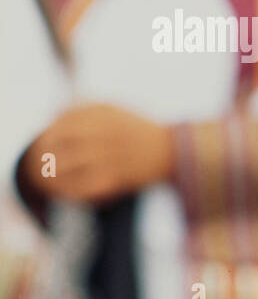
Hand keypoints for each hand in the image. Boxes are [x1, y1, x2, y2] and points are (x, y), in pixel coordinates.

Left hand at [18, 103, 174, 203]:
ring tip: (47, 181)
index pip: (61, 124)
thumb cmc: (139, 129)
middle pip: (59, 146)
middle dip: (45, 155)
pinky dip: (70, 192)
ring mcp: (111, 158)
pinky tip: (65, 193)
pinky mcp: (118, 179)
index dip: (48, 134)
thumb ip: (82, 106)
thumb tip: (53, 113)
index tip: (45, 143)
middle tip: (41, 164)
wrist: (175, 151)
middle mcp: (105, 135)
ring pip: (67, 168)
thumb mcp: (113, 107)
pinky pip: (84, 188)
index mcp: (102, 115)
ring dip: (51, 176)